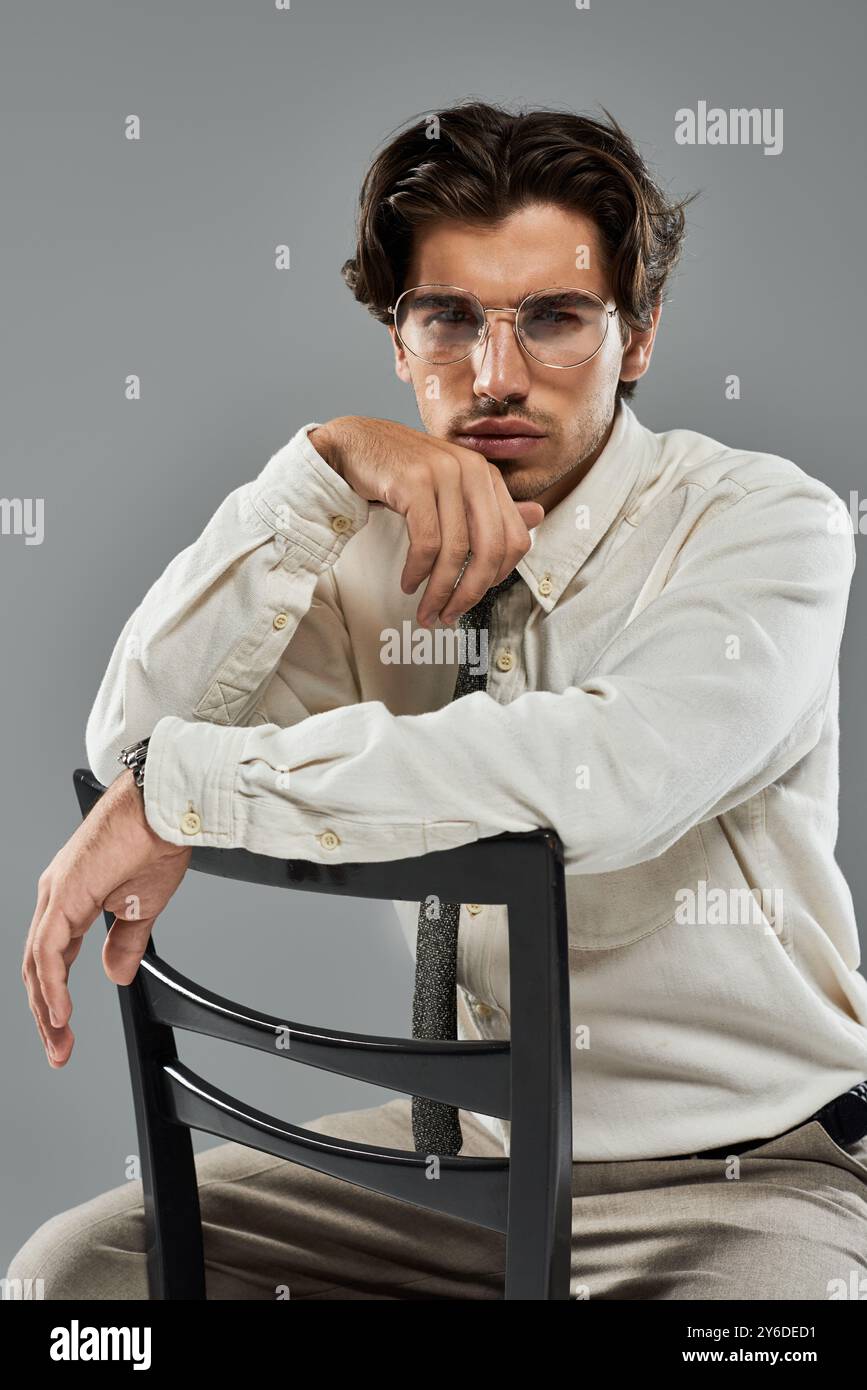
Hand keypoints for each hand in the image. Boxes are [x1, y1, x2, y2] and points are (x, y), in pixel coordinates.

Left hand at [22, 769, 191, 1067]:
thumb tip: (116, 975)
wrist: (164, 808)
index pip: (51, 961)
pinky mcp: (64, 895)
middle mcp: (55, 898)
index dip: (55, 1000)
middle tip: (59, 1050)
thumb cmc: (156, 840)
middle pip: (36, 969)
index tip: (66, 1034)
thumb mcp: (141, 907)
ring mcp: (55, 895)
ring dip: (45, 1009)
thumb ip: (124, 943)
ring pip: (36, 964)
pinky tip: (61, 1012)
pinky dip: (52, 986)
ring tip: (59, 1040)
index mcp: (70, 900)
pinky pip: (48, 951)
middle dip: (46, 1014)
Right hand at [309, 417, 544, 625]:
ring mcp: (445, 474)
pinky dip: (417, 571)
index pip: (514, 539)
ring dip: (439, 590)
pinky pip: (426, 542)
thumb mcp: (452, 488)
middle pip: (489, 549)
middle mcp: (473, 471)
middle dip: (470, 592)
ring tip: (427, 609)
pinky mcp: (414, 481)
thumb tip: (538, 516)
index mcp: (488, 476)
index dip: (498, 577)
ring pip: (455, 550)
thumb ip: (491, 507)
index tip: (474, 595)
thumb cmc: (404, 472)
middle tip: (450, 616)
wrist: (356, 443)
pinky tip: (408, 582)